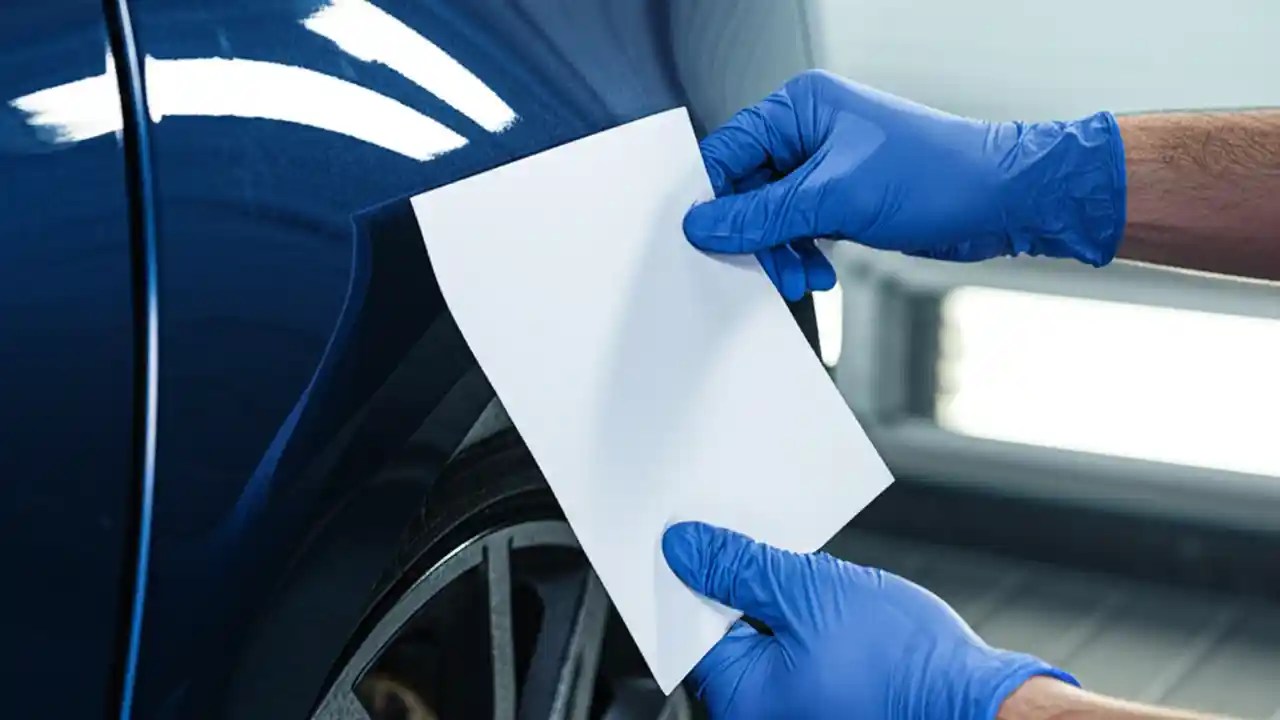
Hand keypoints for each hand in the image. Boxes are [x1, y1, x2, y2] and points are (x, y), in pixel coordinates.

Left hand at [663, 521, 1075, 719]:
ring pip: (764, 637)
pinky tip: (823, 591)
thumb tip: (688, 549)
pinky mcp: (829, 699)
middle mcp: (762, 712)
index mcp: (740, 698)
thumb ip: (741, 567)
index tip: (700, 535)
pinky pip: (796, 649)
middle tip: (752, 536)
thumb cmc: (905, 666)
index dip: (693, 574)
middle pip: (724, 632)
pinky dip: (800, 617)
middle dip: (735, 582)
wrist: (979, 702)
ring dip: (773, 596)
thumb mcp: (809, 591)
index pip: (690, 628)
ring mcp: (797, 708)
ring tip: (798, 563)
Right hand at [687, 70, 1126, 297]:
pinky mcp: (841, 197)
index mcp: (801, 106)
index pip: (729, 150)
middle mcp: (809, 130)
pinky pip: (798, 228)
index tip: (705, 237)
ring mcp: (825, 165)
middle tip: (762, 267)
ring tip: (798, 276)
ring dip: (779, 251)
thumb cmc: (937, 176)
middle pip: (746, 188)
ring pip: (771, 215)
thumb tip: (705, 224)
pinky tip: (817, 272)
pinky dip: (801, 254)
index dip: (714, 198)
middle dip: (753, 234)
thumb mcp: (835, 198)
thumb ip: (762, 214)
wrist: (999, 200)